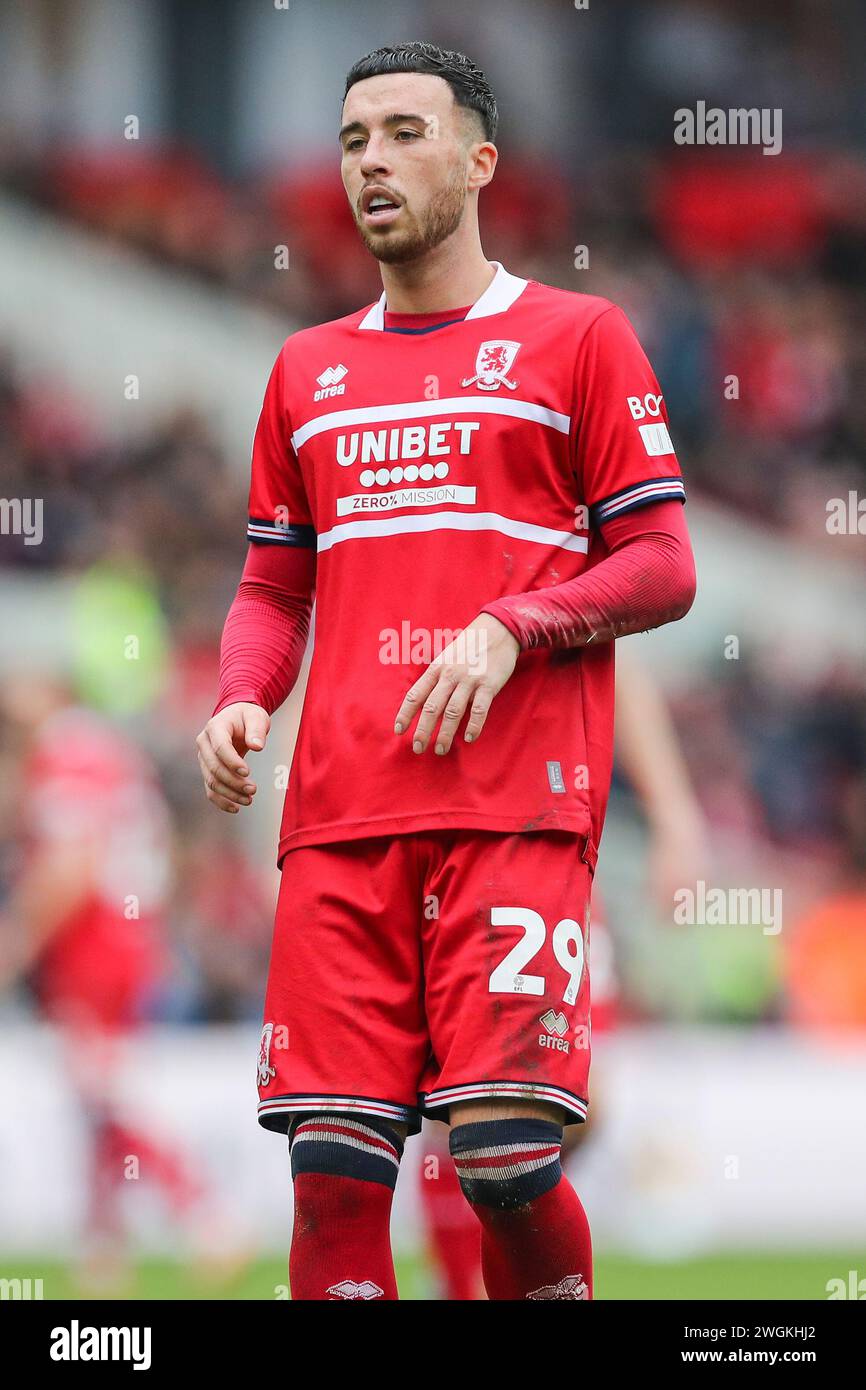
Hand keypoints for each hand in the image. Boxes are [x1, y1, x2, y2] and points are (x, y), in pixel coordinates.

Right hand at [196, 702, 269, 812]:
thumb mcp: (256, 716)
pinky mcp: (207, 770)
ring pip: (211, 781)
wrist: (236, 718)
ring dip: (229, 793)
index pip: (220, 747)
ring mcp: (203, 758)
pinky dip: (221, 801)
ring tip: (249, 800)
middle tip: (253, 789)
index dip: (232, 761)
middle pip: (214, 767)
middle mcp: (204, 743)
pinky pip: (210, 789)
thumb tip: (257, 746)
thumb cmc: (247, 717)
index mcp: (215, 727)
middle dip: (233, 781)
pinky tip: (235, 808)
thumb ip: (257, 730)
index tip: (247, 772)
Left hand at [394, 613, 519, 754]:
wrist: (497, 631)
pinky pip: (479, 709)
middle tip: (418, 748)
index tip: (399, 730)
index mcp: (436, 669)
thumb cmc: (469, 648)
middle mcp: (450, 675)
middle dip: (423, 730)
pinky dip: (474, 725)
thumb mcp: (446, 658)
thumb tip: (423, 705)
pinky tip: (469, 738)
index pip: (415, 694)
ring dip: (446, 733)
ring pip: (453, 712)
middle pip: (432, 707)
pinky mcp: (489, 684)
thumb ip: (436, 680)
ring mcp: (469, 680)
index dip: (405, 714)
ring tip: (440, 750)